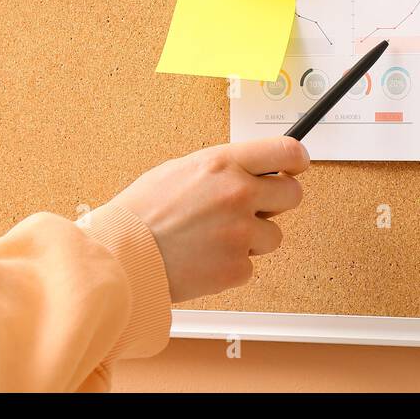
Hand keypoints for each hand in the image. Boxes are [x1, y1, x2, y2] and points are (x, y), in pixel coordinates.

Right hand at [111, 136, 308, 303]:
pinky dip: (233, 265)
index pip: (287, 151)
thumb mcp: (179, 169)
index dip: (297, 159)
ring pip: (274, 235)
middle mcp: (238, 195)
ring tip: (216, 238)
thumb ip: (222, 168)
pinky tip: (206, 257)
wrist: (122, 257)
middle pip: (293, 194)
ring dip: (253, 239)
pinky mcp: (237, 267)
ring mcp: (240, 233)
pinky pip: (251, 265)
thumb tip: (249, 169)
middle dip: (277, 203)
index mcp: (224, 164)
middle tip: (255, 209)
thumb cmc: (140, 214)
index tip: (297, 165)